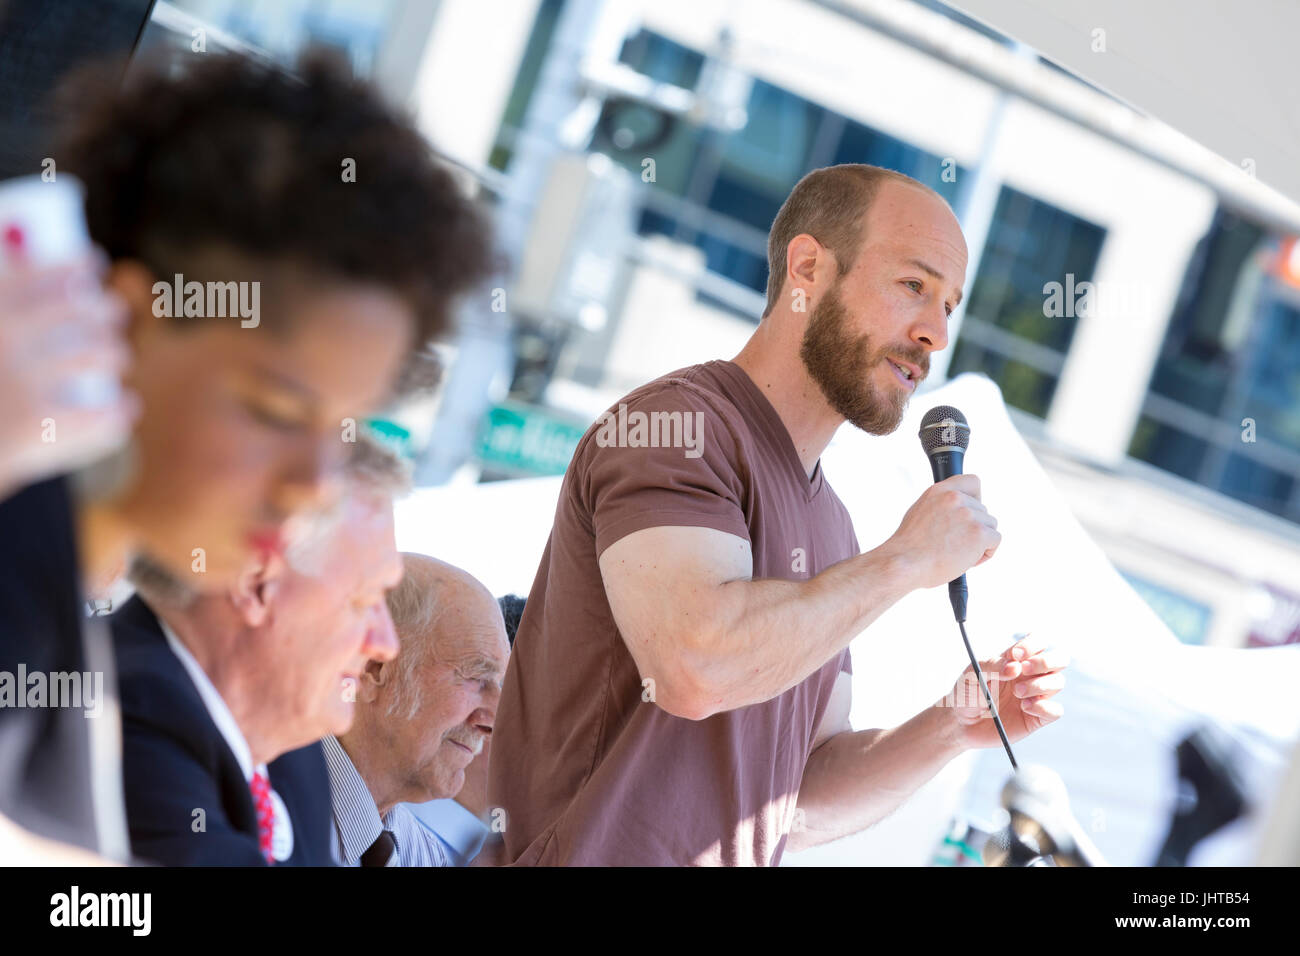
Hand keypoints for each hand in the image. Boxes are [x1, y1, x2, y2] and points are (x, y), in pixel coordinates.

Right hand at [0, 253, 137, 497]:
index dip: (80, 265)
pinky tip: (122, 408)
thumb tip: (21, 234)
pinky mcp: (32, 431)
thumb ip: (0, 278)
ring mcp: (20, 384)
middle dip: (104, 310)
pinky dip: (116, 412)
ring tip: (115, 357)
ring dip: (114, 355)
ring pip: (102, 355)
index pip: (49, 273)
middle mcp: (3, 337)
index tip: (93, 264)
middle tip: (110, 315)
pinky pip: (102, 416)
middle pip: (85, 310)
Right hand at [884, 474, 1000, 588]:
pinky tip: (968, 560)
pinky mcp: (979, 533)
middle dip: (973, 528)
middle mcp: (955, 498)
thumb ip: (941, 507)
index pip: (972, 482)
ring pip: (990, 526)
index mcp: (939, 491)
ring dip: (979, 541)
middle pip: (983, 510)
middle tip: (955, 544)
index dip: (976, 498)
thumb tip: (956, 513)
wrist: (905, 564)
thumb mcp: (920, 513)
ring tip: (958, 553)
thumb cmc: (909, 547)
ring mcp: (968, 514)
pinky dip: (986, 553)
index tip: (971, 511)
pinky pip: (995, 540)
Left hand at [945, 633, 1066, 751]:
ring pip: (1058, 682)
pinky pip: (1056, 711)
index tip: (1015, 655)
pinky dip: (1043, 707)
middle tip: (1024, 669)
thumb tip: (1015, 666)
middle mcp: (1030, 675)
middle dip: (1046, 661)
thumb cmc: (967, 692)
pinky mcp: (1037, 718)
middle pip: (1060, 659)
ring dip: (1039, 685)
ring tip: (1017, 692)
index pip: (1039, 642)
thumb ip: (993, 665)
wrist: (961, 723)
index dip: (1033, 644)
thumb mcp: (973, 673)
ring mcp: (1035, 696)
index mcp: (1017, 660)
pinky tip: (1024, 708)